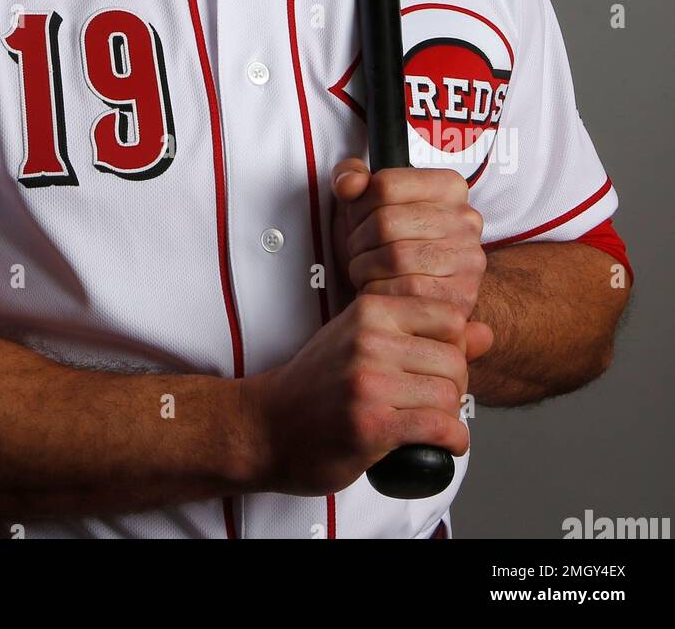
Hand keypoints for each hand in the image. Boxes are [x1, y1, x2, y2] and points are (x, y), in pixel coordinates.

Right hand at [242, 294, 493, 496]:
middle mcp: (370, 339)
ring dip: (450, 416)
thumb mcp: (364, 341)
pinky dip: (453, 441)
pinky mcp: (370, 424)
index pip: (450, 318)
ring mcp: (369, 381)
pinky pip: (440, 427)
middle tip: (432, 401)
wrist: (267, 425)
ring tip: (429, 422)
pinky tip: (442, 443)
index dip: (454, 346)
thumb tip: (484, 332)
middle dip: (455, 386)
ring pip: (451, 395)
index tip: (435, 366)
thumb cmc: (317, 384)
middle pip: (455, 360)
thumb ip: (423, 333)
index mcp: (370, 309)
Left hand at [330, 157, 486, 318]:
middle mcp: (466, 220)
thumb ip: (349, 175)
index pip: (386, 185)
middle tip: (358, 251)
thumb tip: (349, 184)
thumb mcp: (363, 199)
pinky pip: (405, 291)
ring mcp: (468, 259)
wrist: (404, 297)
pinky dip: (379, 291)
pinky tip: (378, 288)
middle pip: (386, 222)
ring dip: (365, 268)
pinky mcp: (461, 296)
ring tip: (365, 270)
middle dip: (359, 240)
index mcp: (447, 186)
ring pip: (394, 257)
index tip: (359, 219)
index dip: (358, 205)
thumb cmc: (383, 242)